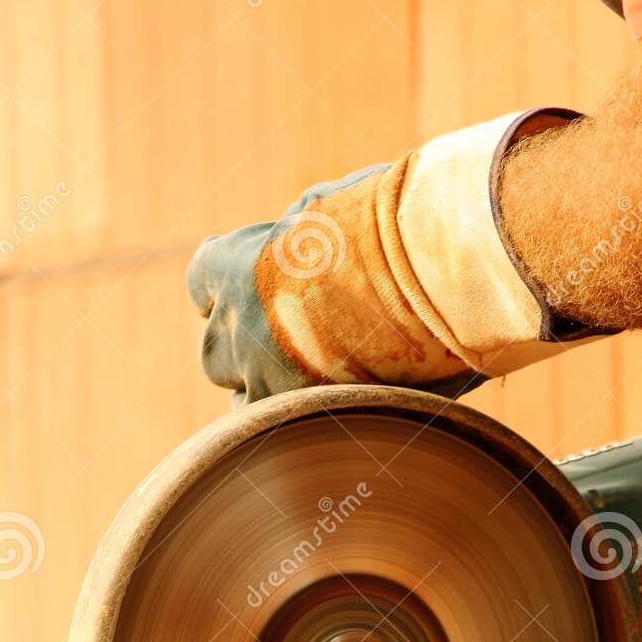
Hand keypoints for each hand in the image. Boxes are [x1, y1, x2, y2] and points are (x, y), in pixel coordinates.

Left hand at [187, 111, 600, 405]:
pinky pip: (285, 438)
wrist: (438, 277)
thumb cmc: (396, 227)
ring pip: (244, 405)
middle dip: (245, 348)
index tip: (247, 288)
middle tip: (284, 343)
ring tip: (309, 390)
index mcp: (235, 268)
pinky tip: (334, 414)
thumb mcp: (335, 204)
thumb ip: (305, 226)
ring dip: (268, 396)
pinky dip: (303, 426)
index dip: (224, 288)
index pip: (203, 282)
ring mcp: (268, 382)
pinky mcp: (310, 420)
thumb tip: (301, 228)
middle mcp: (239, 330)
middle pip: (216, 352)